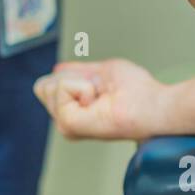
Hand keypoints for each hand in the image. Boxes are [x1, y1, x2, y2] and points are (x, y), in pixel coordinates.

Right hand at [32, 58, 161, 139]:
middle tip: (98, 90)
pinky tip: (97, 100)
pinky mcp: (68, 124)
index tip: (97, 86)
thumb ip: (78, 72)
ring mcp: (66, 124)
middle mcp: (67, 120)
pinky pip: (59, 89)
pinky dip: (81, 85)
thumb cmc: (137, 91)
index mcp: (74, 111)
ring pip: (49, 86)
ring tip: (100, 96)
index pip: (47, 85)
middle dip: (71, 77)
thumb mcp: (101, 72)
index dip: (71, 75)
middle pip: (42, 86)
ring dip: (79, 81)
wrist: (152, 105)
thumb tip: (57, 69)